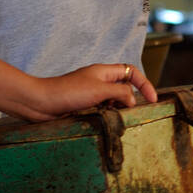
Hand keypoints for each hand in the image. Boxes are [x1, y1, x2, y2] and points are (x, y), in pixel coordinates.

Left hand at [21, 63, 158, 120]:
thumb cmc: (67, 92)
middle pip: (124, 87)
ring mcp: (91, 94)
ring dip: (118, 108)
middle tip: (133, 112)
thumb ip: (121, 92)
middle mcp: (99, 81)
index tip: (152, 99)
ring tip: (116, 117)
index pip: (131, 72)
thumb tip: (133, 100)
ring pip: (114, 100)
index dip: (144, 84)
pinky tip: (103, 120)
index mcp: (104, 71)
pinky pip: (103, 110)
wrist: (40, 103)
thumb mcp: (99, 89)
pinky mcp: (84, 106)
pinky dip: (107, 115)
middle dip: (131, 99)